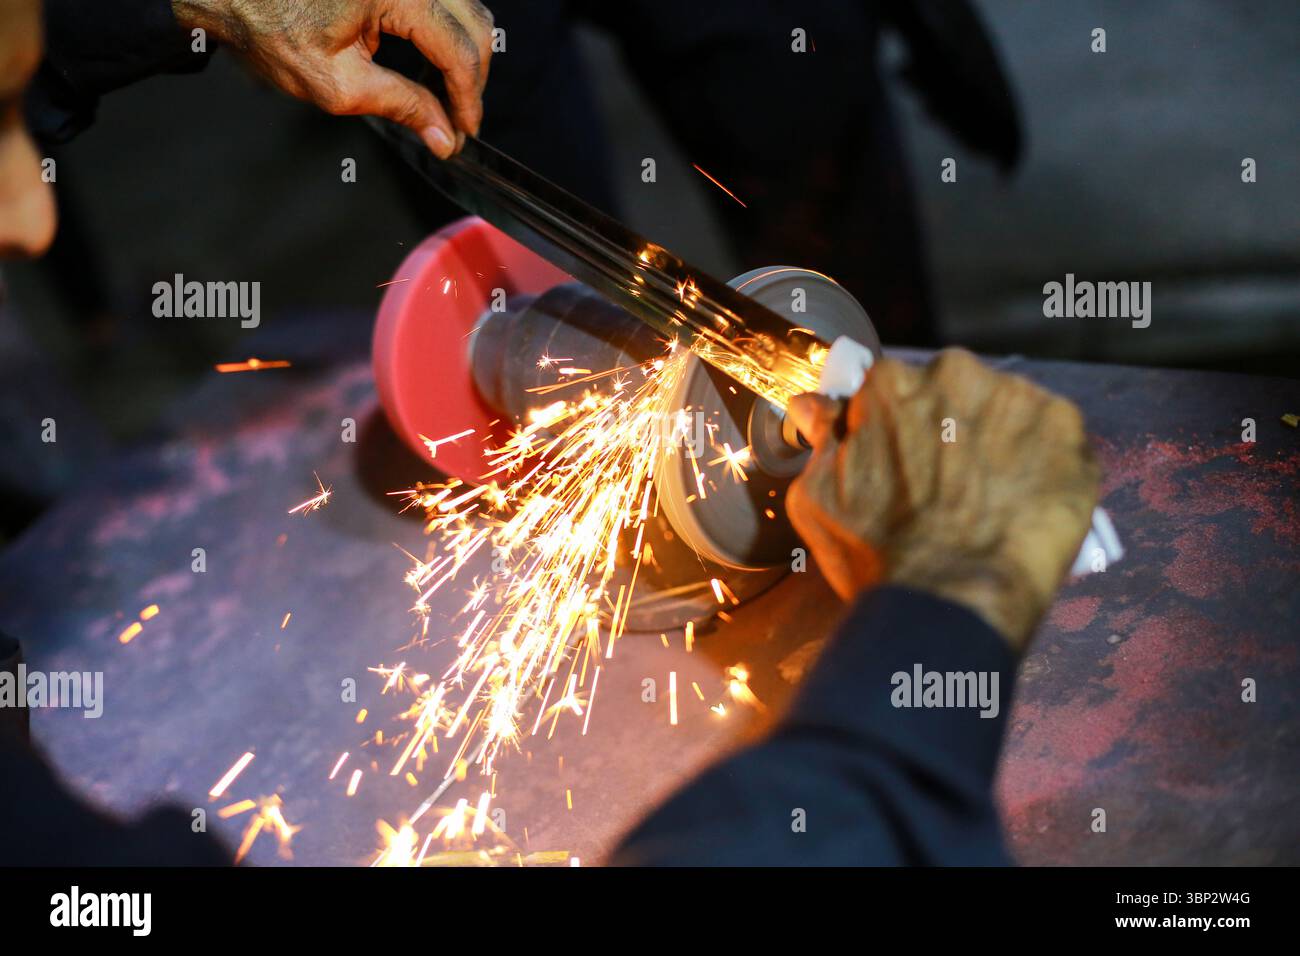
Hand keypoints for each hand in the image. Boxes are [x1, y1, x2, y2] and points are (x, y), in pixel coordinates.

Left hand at [173, 0, 494, 157]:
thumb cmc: (270, 29)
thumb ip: (401, 106)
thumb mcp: (338, 84)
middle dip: (472, 75)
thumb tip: (442, 135)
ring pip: (463, 8)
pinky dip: (445, 33)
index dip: (467, 95)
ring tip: (446, 96)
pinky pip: (441, 1)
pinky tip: (431, 64)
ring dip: (463, 52)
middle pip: (472, 22)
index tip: (465, 130)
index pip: (456, 47)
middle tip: (459, 118)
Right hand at [785, 348, 1099, 650]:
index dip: (901, 428)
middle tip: (950, 481)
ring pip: (1005, 409)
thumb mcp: (817, 496)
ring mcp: (1015, 394)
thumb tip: (814, 405)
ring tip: (994, 495)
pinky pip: (1053, 435)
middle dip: (951, 425)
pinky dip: (1044, 460)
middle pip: (952, 391)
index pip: (895, 389)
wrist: (954, 599)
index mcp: (890, 382)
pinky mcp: (1065, 425)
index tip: (907, 461)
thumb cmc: (878, 553)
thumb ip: (821, 438)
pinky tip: (1028, 500)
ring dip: (999, 439)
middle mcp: (954, 371)